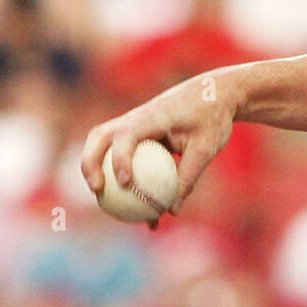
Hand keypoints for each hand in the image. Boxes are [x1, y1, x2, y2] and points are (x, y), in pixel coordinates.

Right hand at [81, 73, 236, 228]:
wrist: (215, 94)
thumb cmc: (213, 118)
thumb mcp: (206, 148)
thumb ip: (188, 176)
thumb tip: (172, 211)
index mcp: (153, 115)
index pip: (126, 134)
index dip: (120, 158)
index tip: (125, 182)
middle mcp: (136, 117)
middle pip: (99, 136)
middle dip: (90, 162)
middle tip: (97, 190)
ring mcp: (134, 123)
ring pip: (104, 143)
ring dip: (96, 167)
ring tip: (102, 198)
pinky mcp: (138, 133)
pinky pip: (122, 153)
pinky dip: (119, 172)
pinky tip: (129, 201)